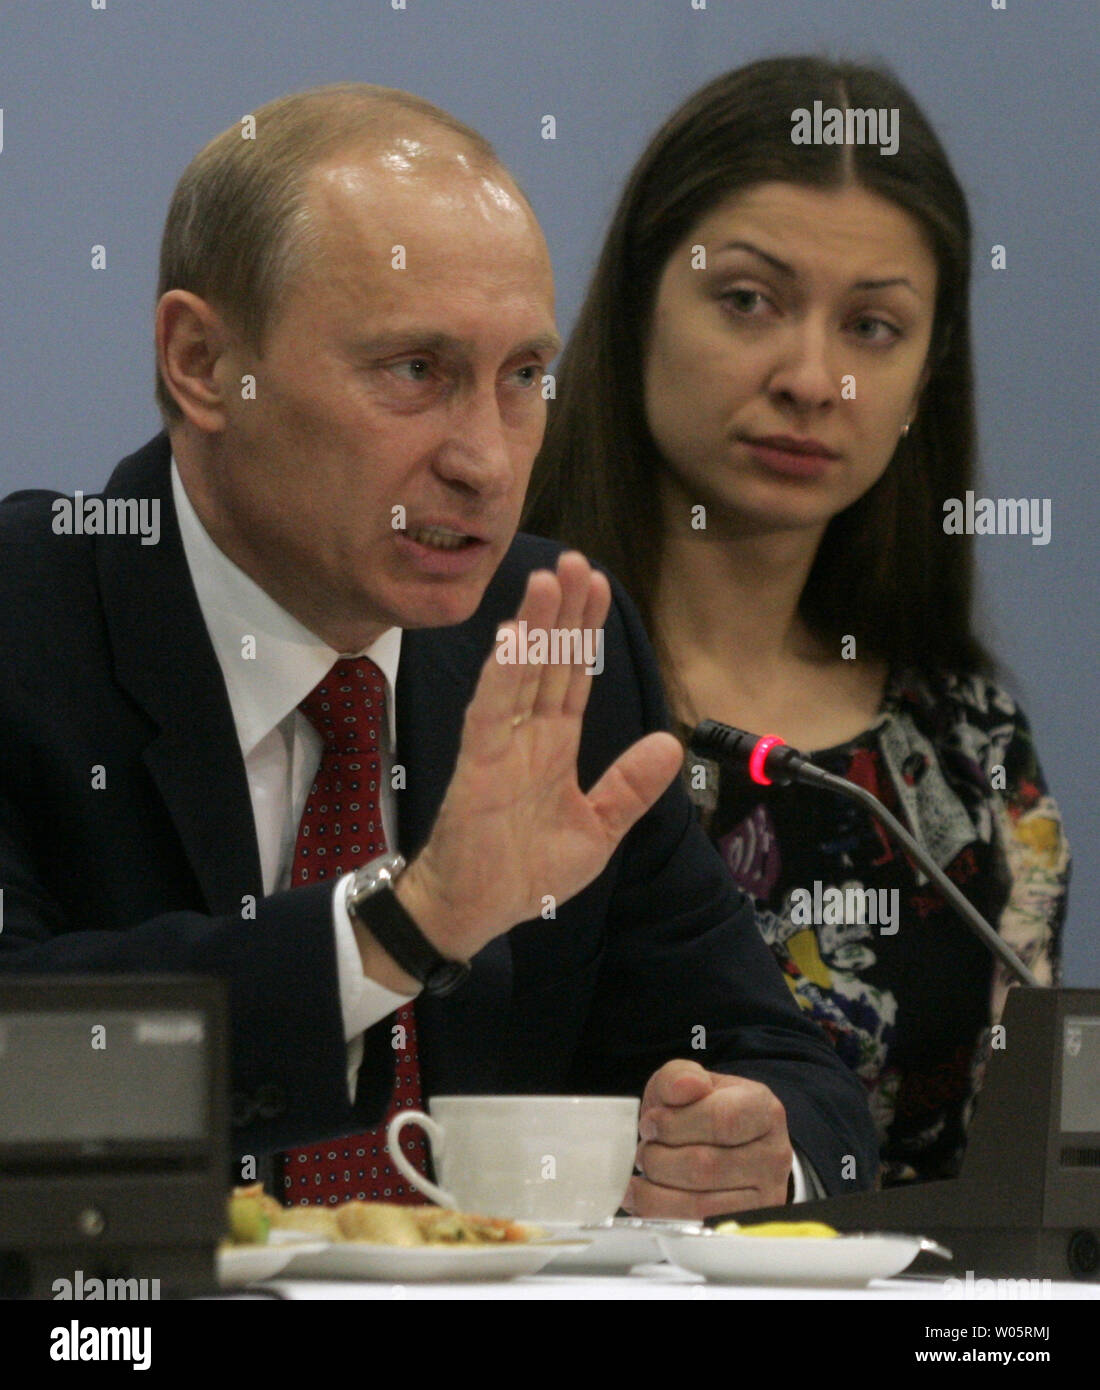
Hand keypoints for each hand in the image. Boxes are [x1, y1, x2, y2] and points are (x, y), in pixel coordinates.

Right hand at [394, 551, 682, 961]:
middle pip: (549, 662)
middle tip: (576, 561)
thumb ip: (630, 787)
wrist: (474, 913)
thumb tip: (669, 743)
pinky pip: (490, 712)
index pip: (574, 676)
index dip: (587, 632)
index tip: (599, 584)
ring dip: (535, 628)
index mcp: (554, 747)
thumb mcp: (597, 830)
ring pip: (520, 674)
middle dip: (564, 613)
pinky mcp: (476, 766)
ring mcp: (499, 746)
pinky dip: (503, 675)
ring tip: (549, 580)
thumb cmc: (525, 872)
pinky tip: (516, 639)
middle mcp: (526, 737)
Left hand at [624, 1059, 792, 1218]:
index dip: (675, 1123)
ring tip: (646, 1170)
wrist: (728, 1144)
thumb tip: (685, 1086)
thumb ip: (680, 1076)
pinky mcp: (745, 1226)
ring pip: (699, 1203)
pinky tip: (643, 1195)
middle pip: (706, 1165)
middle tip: (645, 1148)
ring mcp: (765, 1196)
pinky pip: (696, 1227)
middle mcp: (774, 1155)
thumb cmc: (705, 1110)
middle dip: (659, 1156)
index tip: (650, 1122)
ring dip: (656, 1187)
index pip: (722, 1120)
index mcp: (764, 1110)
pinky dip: (659, 1212)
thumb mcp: (690, 1082)